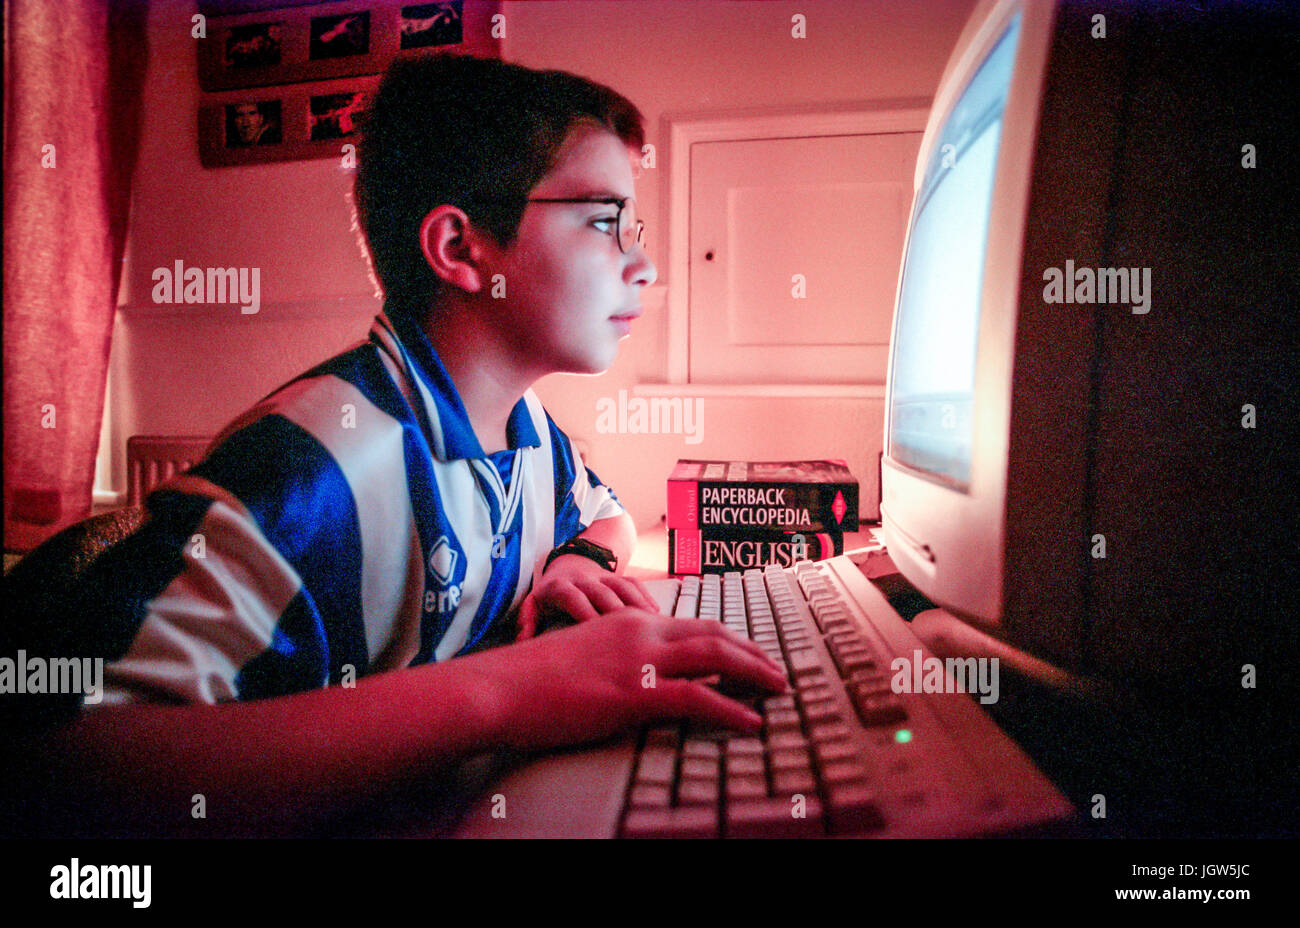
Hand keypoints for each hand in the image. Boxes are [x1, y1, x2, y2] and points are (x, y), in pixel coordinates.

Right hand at [465, 606, 788, 751]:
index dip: (732, 639)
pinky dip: (731, 710)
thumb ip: (616, 660)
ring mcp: (638, 660)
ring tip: (779, 690)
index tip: (754, 654)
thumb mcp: (583, 657)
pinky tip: (751, 722)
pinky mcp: (632, 693)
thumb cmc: (532, 680)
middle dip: (753, 652)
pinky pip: (696, 698)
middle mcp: (640, 632)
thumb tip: (639, 680)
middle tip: (779, 671)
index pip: (695, 623)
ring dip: (755, 673)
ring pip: (716, 657)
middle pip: (715, 634)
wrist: (498, 688)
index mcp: (629, 622)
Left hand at [515, 555, 658, 639]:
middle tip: (629, 637)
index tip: (595, 634)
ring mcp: (604, 576)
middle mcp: (584, 579)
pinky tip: (656, 616)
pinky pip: (635, 583)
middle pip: (603, 592)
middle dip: (615, 612)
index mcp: (561, 586)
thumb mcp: (534, 603)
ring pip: (623, 586)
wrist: (570, 562)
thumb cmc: (551, 592)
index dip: (584, 612)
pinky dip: (646, 598)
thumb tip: (522, 643)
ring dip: (636, 606)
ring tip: (650, 627)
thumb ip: (527, 621)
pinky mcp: (620, 576)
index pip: (573, 597)